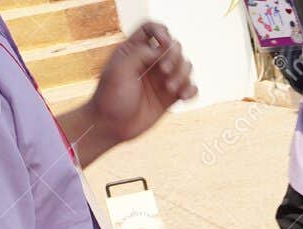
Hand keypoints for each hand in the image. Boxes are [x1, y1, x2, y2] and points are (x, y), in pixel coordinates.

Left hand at [76, 24, 195, 158]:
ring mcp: (162, 80)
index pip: (152, 29)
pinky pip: (190, 88)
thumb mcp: (120, 69)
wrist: (112, 126)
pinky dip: (191, 91)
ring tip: (170, 90)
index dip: (162, 32)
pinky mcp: (171, 98)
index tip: (164, 44)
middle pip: (174, 47)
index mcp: (134, 50)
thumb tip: (163, 50)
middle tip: (163, 71)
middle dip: (174, 57)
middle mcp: (150, 62)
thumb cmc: (111, 96)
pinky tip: (183, 97)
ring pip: (185, 67)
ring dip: (182, 76)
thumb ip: (141, 54)